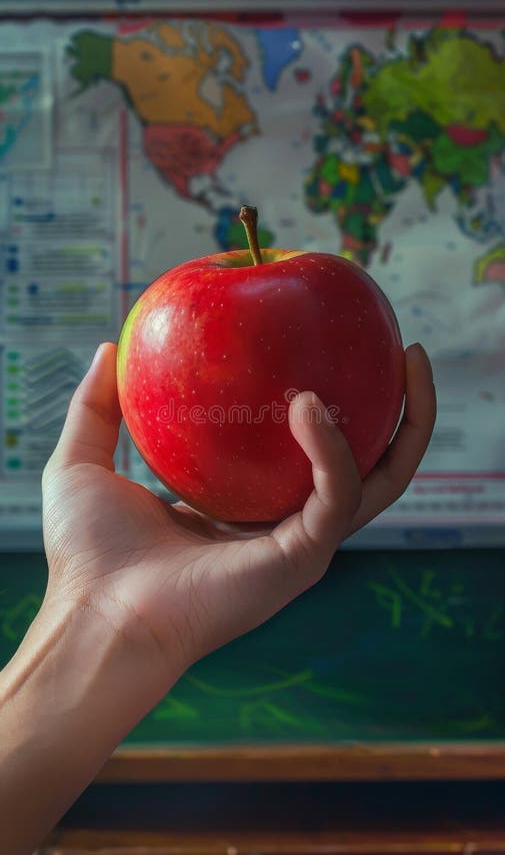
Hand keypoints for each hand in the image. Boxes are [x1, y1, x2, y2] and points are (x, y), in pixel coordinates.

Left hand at [42, 342, 435, 680]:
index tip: (342, 350)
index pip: (314, 454)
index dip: (339, 406)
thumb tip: (111, 347)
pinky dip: (332, 447)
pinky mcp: (302, 557)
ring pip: (382, 480)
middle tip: (408, 352)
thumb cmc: (90, 555)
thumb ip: (100, 407)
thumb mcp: (86, 461)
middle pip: (372, 463)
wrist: (96, 616)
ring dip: (409, 423)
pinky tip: (307, 404)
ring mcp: (301, 542)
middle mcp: (287, 523)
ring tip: (410, 363)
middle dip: (404, 410)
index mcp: (250, 506)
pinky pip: (336, 493)